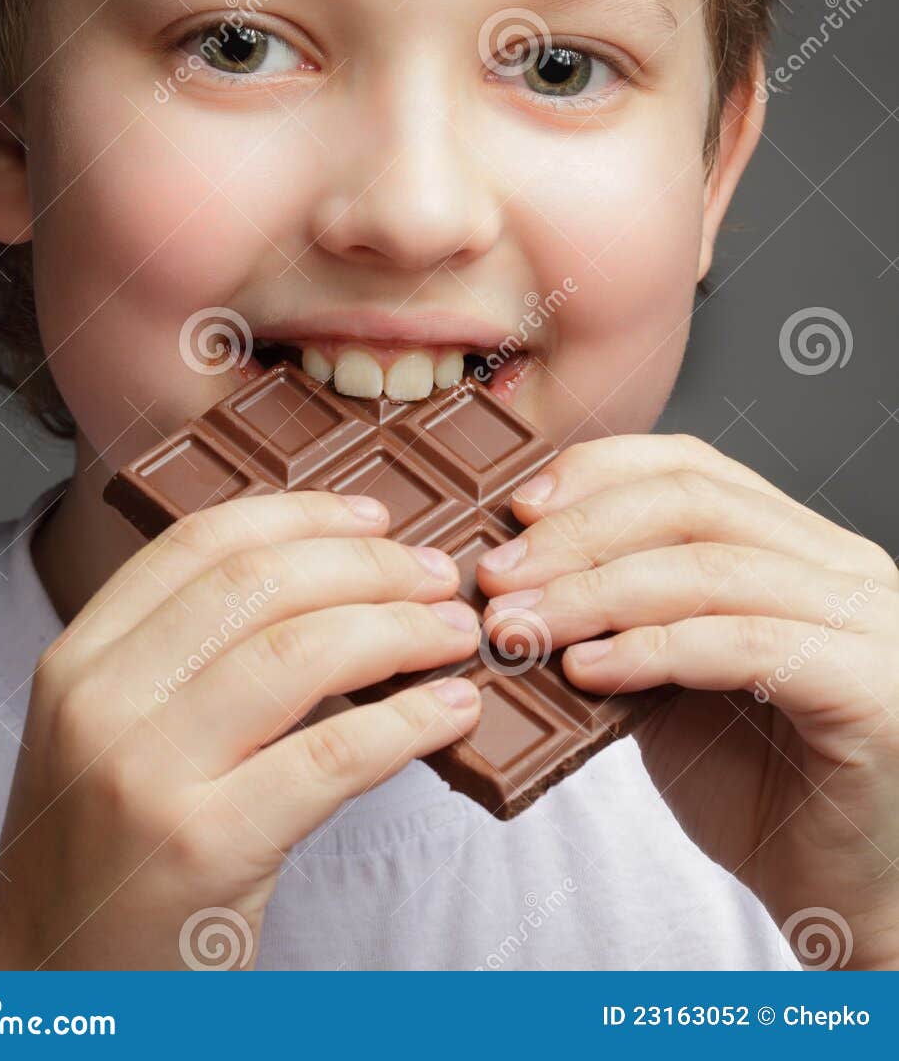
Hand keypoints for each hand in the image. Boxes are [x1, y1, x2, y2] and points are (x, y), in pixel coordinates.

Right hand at [0, 489, 480, 968]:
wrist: (57, 993)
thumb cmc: (105, 859)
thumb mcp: (110, 734)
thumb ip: (186, 660)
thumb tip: (331, 587)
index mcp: (76, 658)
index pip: (199, 544)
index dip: (300, 514)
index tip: (374, 516)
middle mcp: (100, 702)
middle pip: (259, 585)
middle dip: (368, 566)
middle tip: (437, 576)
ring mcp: (144, 775)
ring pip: (300, 654)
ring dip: (399, 631)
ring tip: (455, 635)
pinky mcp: (200, 849)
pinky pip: (329, 757)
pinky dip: (406, 722)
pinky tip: (449, 714)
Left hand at [478, 432, 898, 968]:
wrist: (838, 896)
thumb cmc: (759, 789)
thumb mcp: (672, 682)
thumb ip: (624, 621)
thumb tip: (519, 580)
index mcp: (802, 545)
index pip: (692, 466)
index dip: (597, 474)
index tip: (517, 510)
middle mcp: (843, 567)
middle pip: (694, 503)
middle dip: (579, 535)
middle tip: (499, 579)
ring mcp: (867, 622)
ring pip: (710, 569)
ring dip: (596, 593)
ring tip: (523, 628)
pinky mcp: (869, 688)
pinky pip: (745, 645)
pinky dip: (653, 650)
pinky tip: (588, 671)